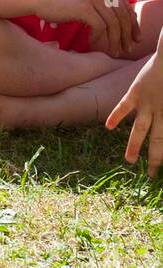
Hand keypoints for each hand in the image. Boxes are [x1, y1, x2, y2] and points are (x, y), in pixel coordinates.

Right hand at [39, 0, 135, 59]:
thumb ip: (102, 4)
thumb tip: (121, 21)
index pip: (126, 7)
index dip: (133, 25)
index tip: (134, 39)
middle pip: (123, 16)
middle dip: (127, 36)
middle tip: (127, 50)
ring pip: (114, 24)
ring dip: (115, 41)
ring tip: (113, 52)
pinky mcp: (85, 7)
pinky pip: (100, 27)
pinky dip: (98, 38)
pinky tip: (92, 44)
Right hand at [106, 51, 162, 176]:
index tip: (162, 168)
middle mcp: (161, 113)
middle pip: (158, 141)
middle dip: (156, 160)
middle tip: (152, 175)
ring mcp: (147, 103)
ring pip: (140, 130)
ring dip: (134, 146)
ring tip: (130, 161)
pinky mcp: (136, 92)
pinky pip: (124, 107)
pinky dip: (116, 116)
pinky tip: (109, 127)